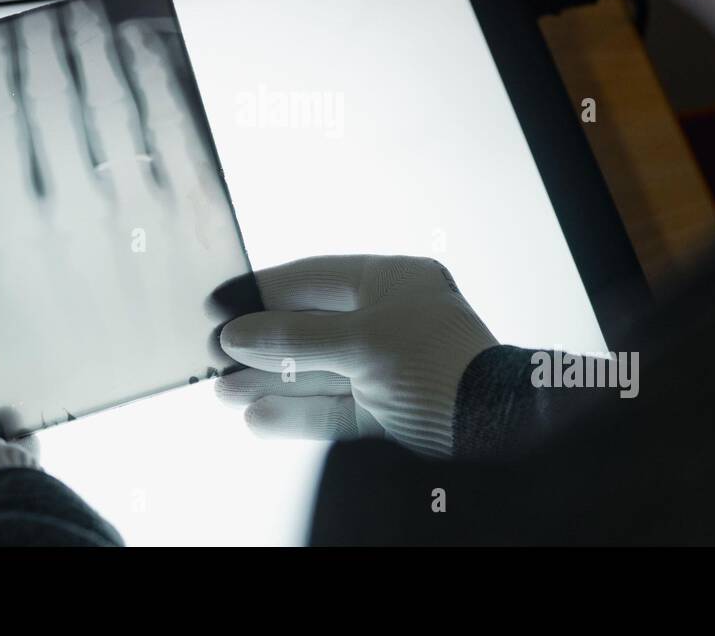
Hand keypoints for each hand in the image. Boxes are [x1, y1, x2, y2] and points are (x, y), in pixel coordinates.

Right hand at [0, 0, 248, 433]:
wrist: (145, 396)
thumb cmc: (50, 356)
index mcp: (15, 233)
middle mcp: (76, 214)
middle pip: (55, 105)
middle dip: (44, 52)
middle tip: (42, 22)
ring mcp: (141, 213)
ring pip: (114, 106)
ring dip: (96, 54)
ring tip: (86, 25)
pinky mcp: (197, 216)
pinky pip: (175, 132)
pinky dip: (157, 83)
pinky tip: (144, 54)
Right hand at [217, 256, 497, 455]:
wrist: (501, 437)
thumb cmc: (442, 370)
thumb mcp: (364, 345)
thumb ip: (296, 340)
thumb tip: (236, 334)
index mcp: (396, 283)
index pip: (315, 278)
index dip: (264, 289)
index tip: (219, 302)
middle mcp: (391, 321)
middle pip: (311, 328)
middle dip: (262, 344)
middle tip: (213, 354)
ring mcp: (389, 369)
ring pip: (318, 372)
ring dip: (270, 382)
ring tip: (223, 392)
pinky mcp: (387, 414)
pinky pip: (333, 409)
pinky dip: (297, 413)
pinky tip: (259, 417)